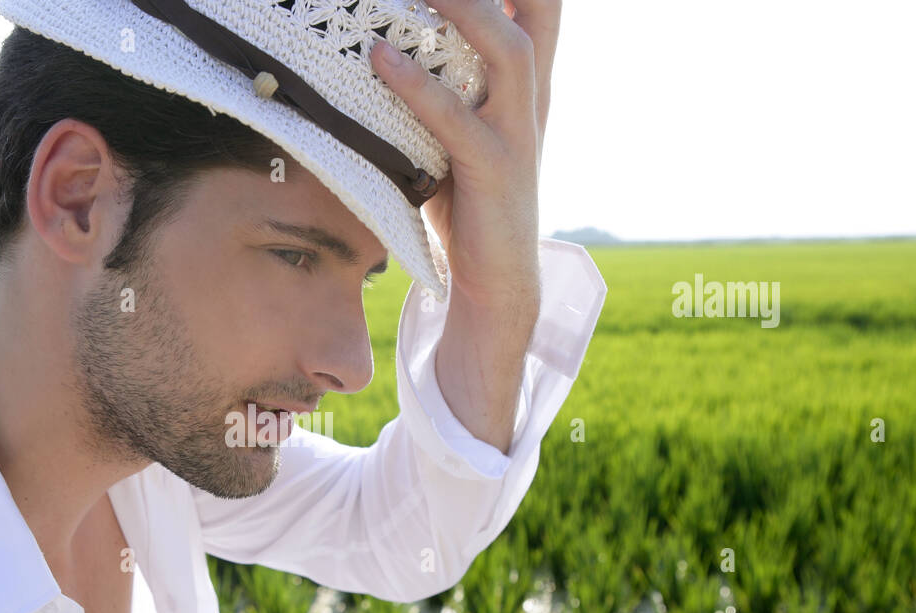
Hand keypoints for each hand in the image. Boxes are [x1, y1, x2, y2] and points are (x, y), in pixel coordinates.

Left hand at [369, 0, 561, 310]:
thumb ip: (434, 96)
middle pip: (537, 12)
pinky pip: (455, 118)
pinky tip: (381, 60)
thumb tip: (378, 53)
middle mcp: (530, 101)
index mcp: (525, 89)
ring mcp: (517, 134)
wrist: (496, 282)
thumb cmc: (466, 206)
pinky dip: (416, 85)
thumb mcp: (453, 138)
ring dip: (464, 8)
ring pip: (507, 51)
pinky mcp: (493, 169)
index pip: (535, 12)